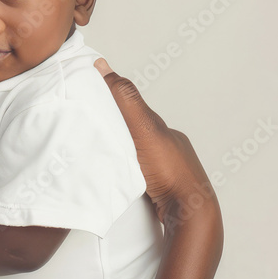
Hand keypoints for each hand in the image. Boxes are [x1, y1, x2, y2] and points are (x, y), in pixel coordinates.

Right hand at [94, 58, 217, 225]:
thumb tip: (102, 65)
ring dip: (121, 152)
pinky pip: (141, 174)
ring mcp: (168, 169)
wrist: (189, 213)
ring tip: (101, 154)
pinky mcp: (164, 190)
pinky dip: (129, 171)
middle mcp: (167, 146)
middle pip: (134, 131)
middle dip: (115, 129)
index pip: (132, 108)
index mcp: (162, 128)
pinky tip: (119, 177)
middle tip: (90, 131)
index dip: (110, 101)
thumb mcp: (143, 127)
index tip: (88, 99)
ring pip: (137, 154)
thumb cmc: (169, 170)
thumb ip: (125, 98)